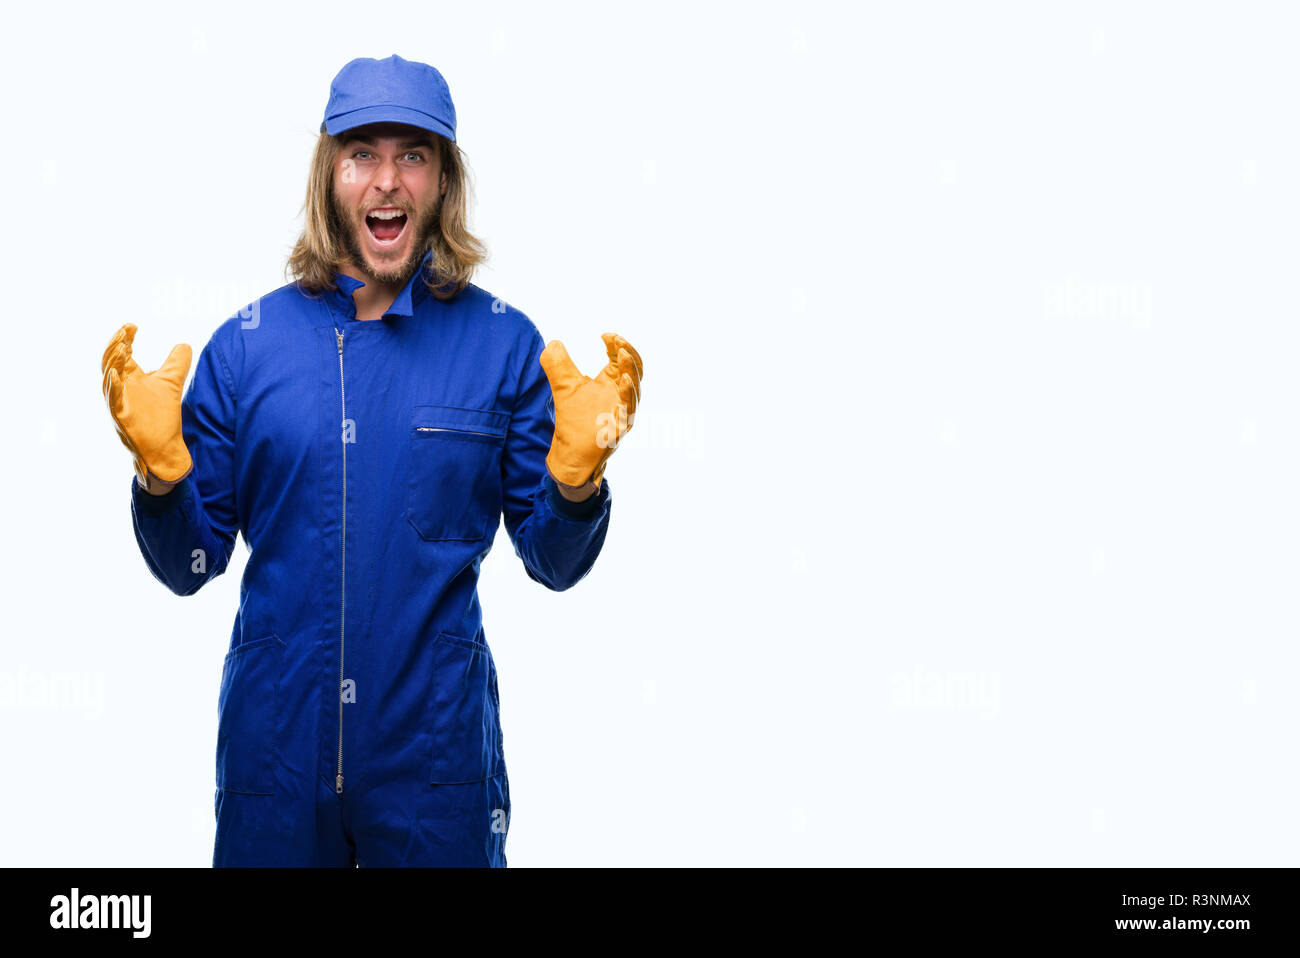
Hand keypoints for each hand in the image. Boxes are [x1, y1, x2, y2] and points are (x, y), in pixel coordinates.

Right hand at [101, 323, 193, 486]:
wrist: (164, 448)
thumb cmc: (162, 417)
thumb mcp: (171, 384)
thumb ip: (176, 364)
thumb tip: (184, 344)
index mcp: (130, 378)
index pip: (122, 353)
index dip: (124, 338)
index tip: (132, 325)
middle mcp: (120, 388)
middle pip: (110, 362)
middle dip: (115, 345)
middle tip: (124, 331)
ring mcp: (118, 403)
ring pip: (108, 379)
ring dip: (113, 361)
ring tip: (121, 346)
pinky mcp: (120, 418)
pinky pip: (113, 400)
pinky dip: (113, 386)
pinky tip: (116, 374)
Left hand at [540, 332, 642, 489]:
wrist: (570, 451)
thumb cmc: (572, 421)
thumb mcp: (563, 386)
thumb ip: (557, 364)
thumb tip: (552, 343)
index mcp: (612, 382)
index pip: (621, 358)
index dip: (617, 344)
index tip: (604, 334)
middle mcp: (622, 394)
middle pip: (635, 368)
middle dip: (628, 352)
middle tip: (617, 340)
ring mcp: (624, 410)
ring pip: (635, 386)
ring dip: (630, 368)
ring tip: (622, 352)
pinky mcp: (621, 426)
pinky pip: (629, 407)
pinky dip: (628, 392)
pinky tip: (622, 379)